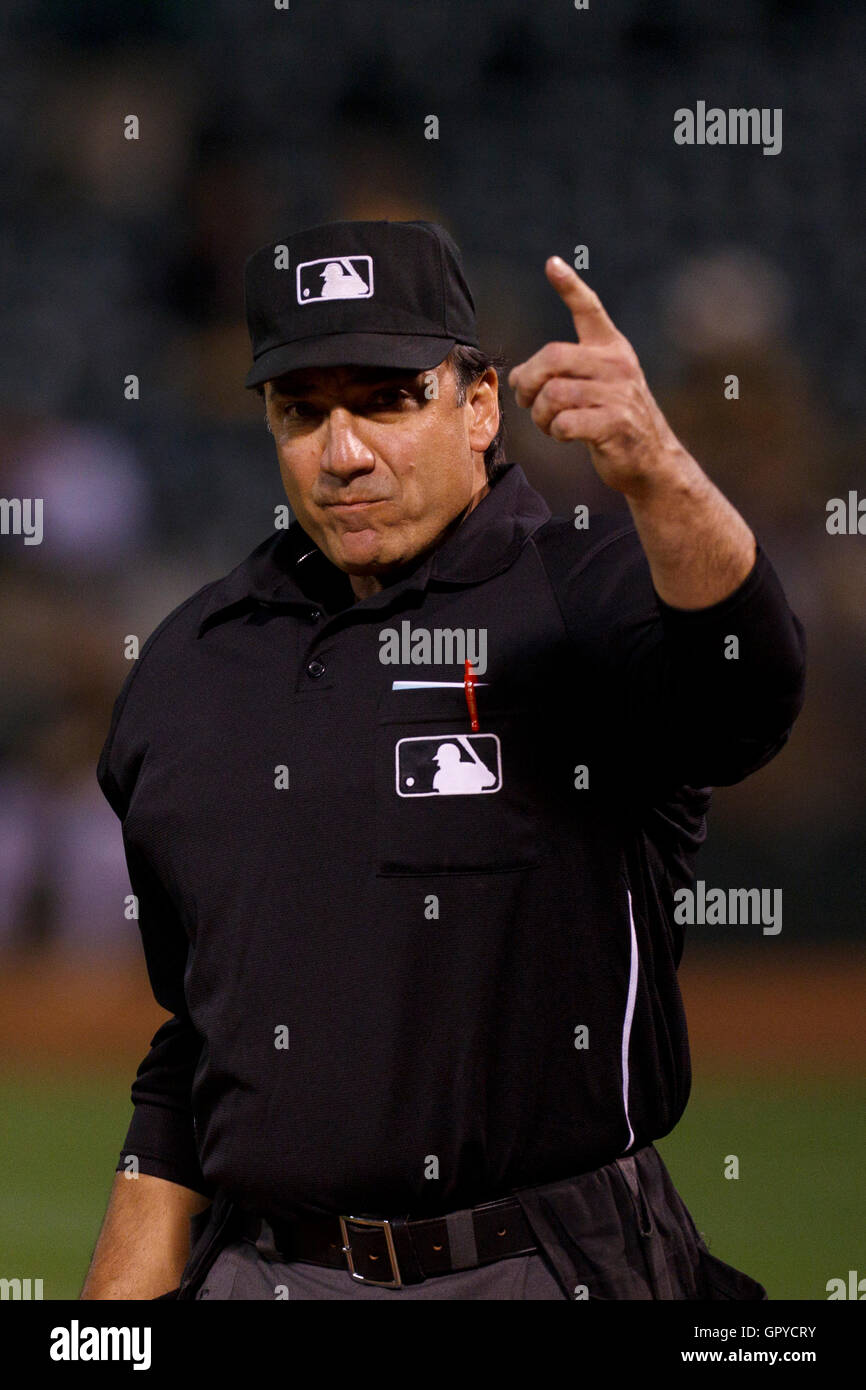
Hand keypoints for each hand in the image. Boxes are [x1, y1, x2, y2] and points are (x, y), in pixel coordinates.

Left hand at [508, 257, 686, 496]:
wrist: (653, 460)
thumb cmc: (615, 422)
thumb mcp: (601, 386)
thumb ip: (566, 374)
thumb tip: (517, 377)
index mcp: (612, 350)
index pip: (590, 310)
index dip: (571, 287)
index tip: (552, 264)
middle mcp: (616, 366)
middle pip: (552, 357)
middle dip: (528, 380)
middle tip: (525, 398)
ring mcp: (617, 395)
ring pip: (553, 394)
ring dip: (539, 414)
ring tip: (548, 422)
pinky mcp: (614, 425)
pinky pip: (564, 422)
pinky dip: (554, 431)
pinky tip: (564, 434)